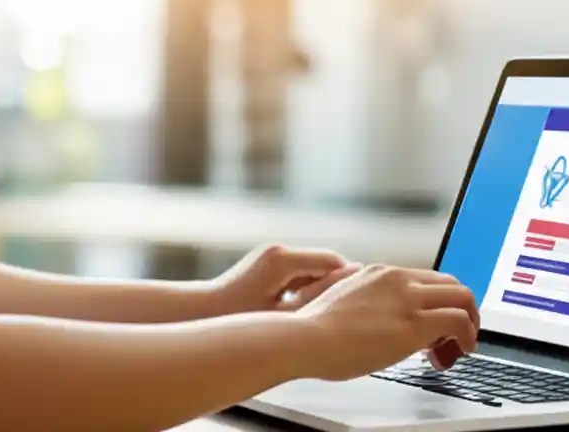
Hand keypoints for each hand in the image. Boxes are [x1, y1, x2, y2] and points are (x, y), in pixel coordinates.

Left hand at [209, 244, 361, 314]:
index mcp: (283, 260)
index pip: (332, 261)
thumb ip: (316, 303)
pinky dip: (306, 286)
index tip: (364, 299)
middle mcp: (278, 250)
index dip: (351, 280)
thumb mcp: (283, 318)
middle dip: (338, 284)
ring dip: (321, 286)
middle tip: (353, 307)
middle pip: (323, 262)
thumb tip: (345, 296)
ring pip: (312, 266)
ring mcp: (272, 254)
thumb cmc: (240, 319)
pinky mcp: (268, 261)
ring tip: (332, 311)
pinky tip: (309, 308)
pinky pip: (298, 270)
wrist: (204, 312)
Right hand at [294, 264, 478, 380]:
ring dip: (469, 324)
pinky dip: (468, 336)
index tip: (436, 324)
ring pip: (463, 297)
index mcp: (379, 273)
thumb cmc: (314, 331)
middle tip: (454, 337)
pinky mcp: (415, 323)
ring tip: (459, 347)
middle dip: (460, 309)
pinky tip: (459, 352)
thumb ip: (362, 302)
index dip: (438, 302)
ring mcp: (408, 298)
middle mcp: (397, 279)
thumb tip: (370, 317)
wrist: (305, 338)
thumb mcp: (341, 303)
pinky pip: (459, 321)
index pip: (426, 279)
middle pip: (451, 283)